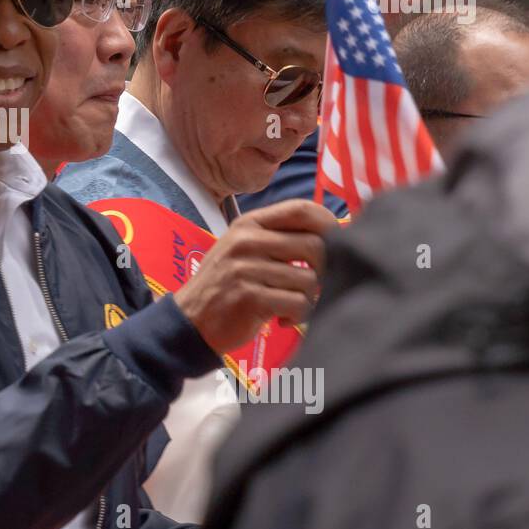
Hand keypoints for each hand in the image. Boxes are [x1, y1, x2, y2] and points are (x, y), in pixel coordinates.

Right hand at [172, 199, 337, 353]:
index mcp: (249, 224)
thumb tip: (339, 231)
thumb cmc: (226, 286)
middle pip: (315, 246)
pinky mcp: (249, 296)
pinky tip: (281, 319)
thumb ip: (281, 240)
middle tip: (312, 287)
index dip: (329, 224)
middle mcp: (247, 240)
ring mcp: (246, 267)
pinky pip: (298, 303)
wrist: (189, 320)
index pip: (301, 209)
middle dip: (324, 271)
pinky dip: (297, 315)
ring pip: (309, 280)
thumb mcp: (245, 250)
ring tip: (288, 305)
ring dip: (308, 299)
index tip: (336, 246)